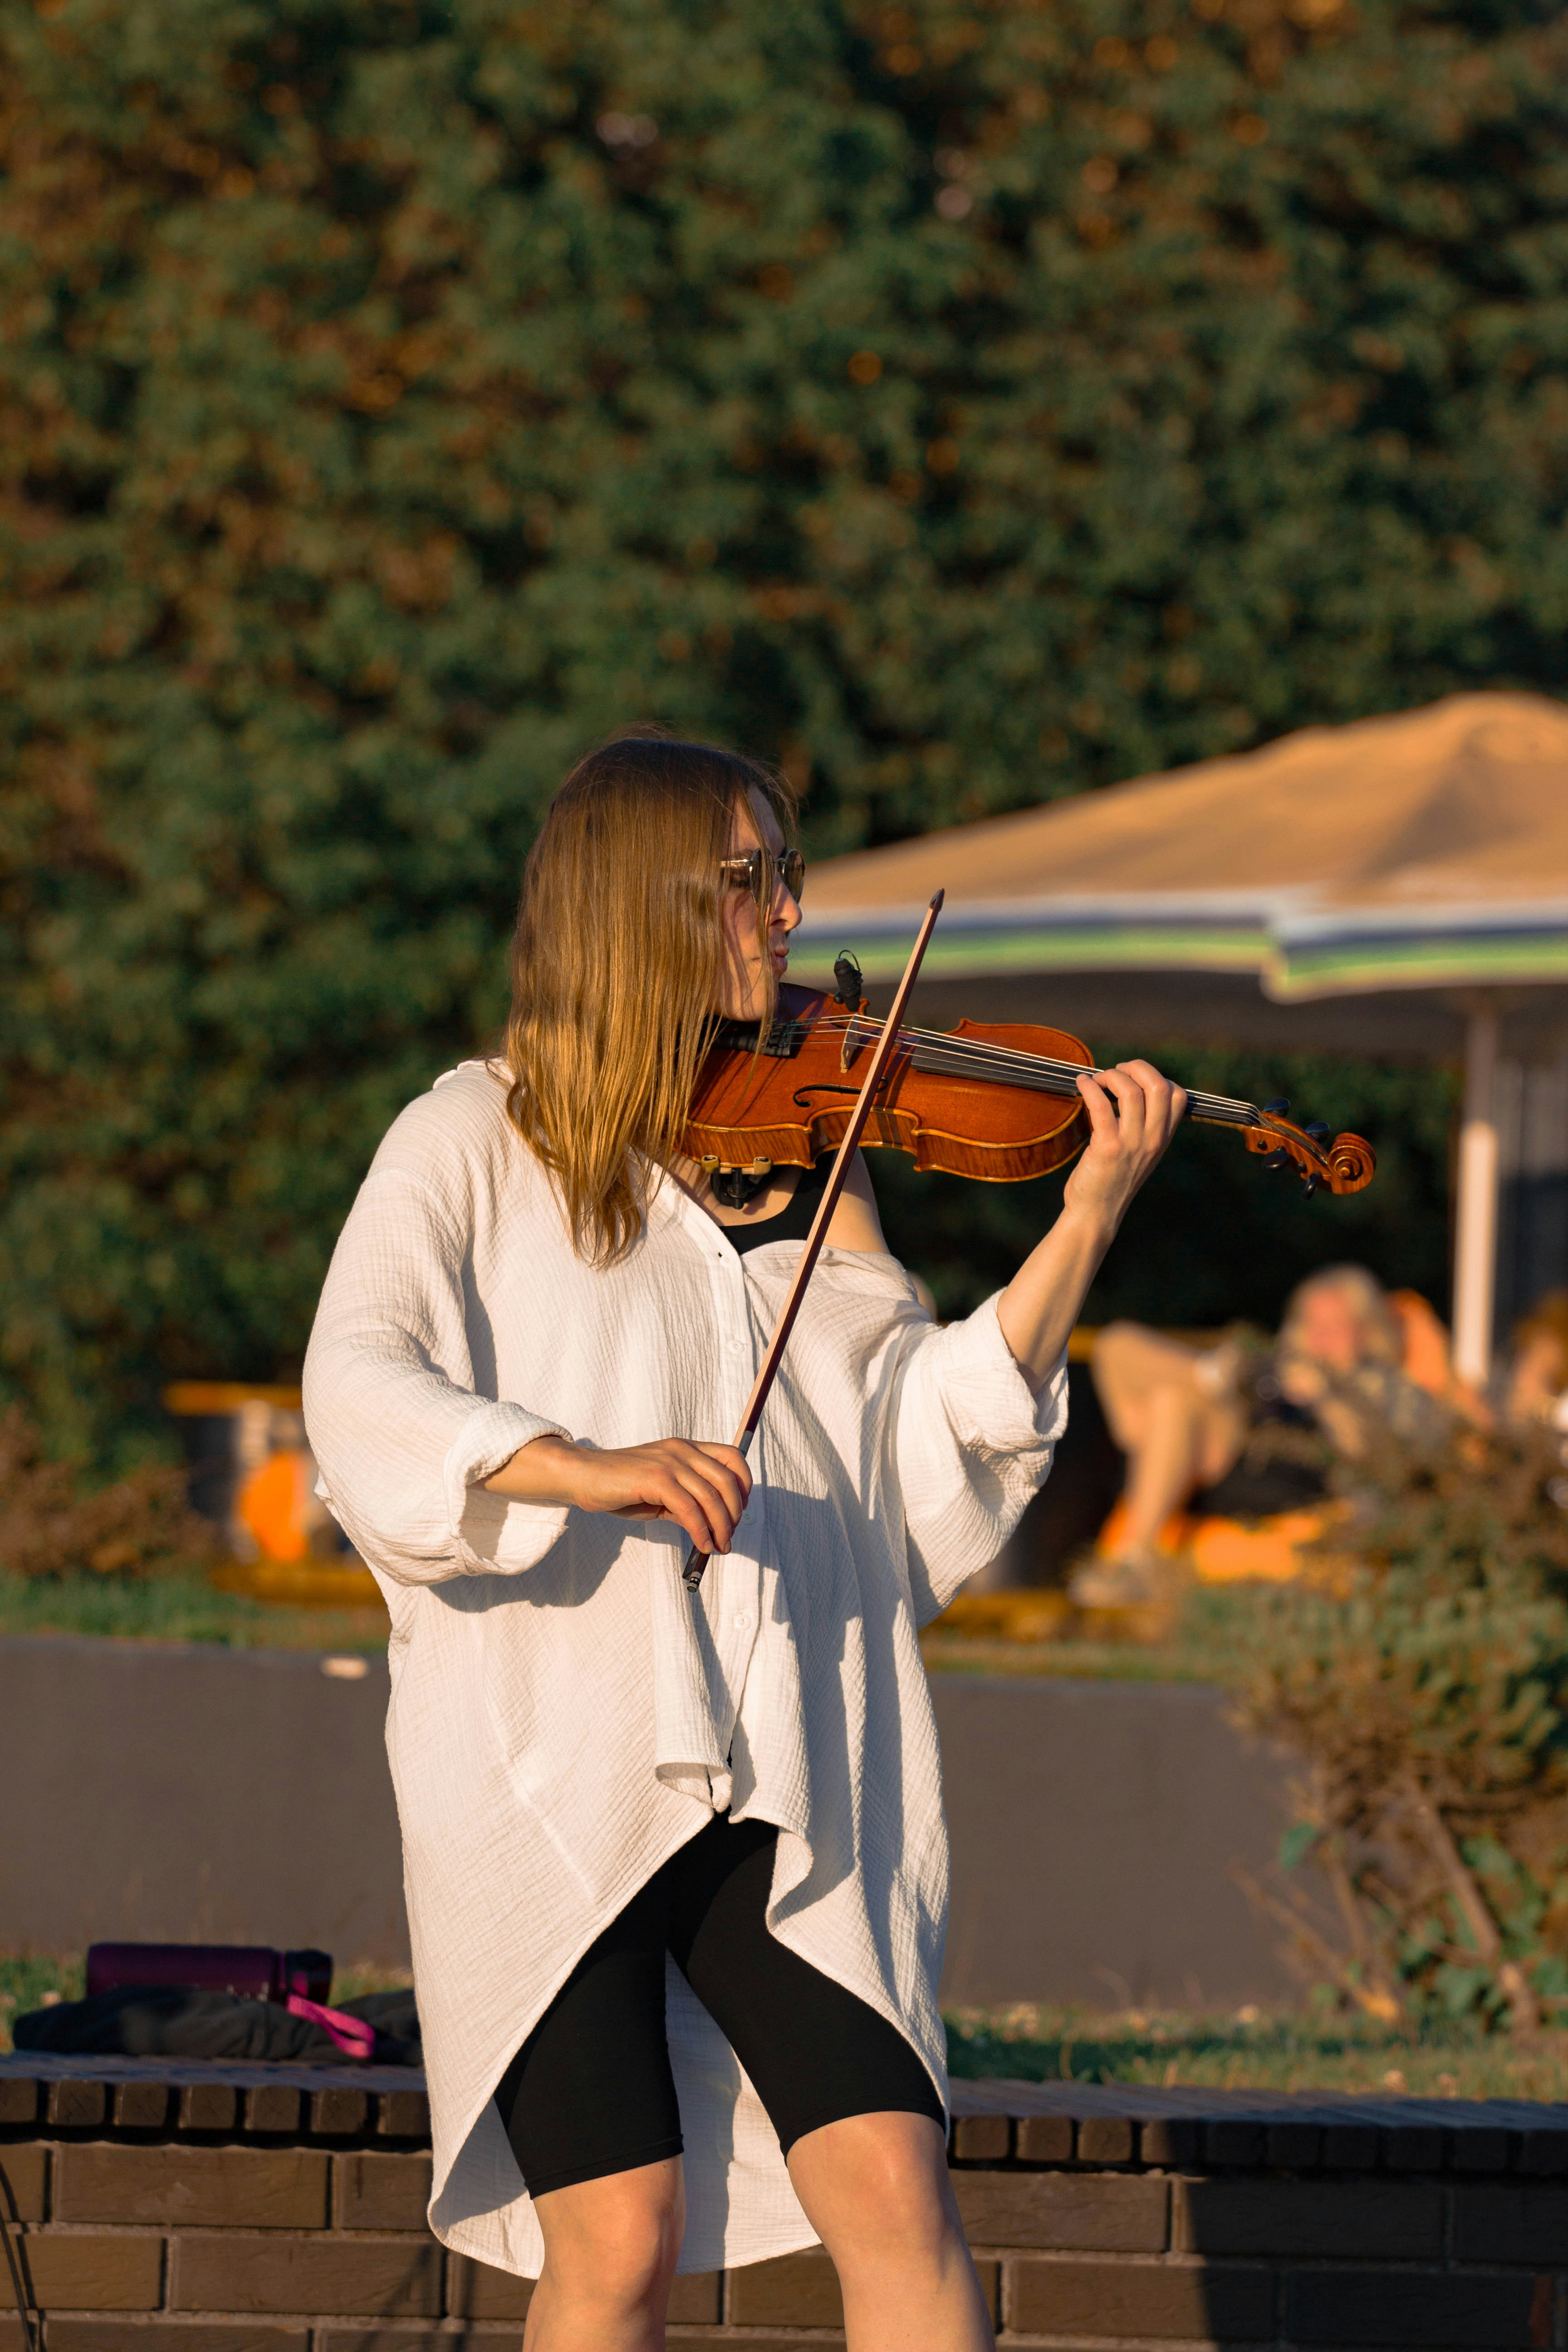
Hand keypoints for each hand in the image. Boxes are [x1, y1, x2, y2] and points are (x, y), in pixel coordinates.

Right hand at [484, 1432, 752, 1554]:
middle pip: (728, 1480)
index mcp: (686, 1448)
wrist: (583, 1476)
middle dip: (734, 1514)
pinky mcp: (656, 1478)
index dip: (744, 1486)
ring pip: (712, 1496)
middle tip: (728, 1539)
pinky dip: (700, 1530)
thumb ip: (686, 1503)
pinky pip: (690, 1508)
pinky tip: (701, 1544)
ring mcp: (669, 1461)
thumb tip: (711, 1526)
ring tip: (717, 1547)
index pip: (733, 1458)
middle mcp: (682, 1450)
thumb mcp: (661, 1492)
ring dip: (721, 1527)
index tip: (738, 1513)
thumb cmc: (620, 1486)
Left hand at [1062, 1060, 1186, 1234]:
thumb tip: (1131, 1090)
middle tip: (1117, 1071)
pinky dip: (1090, 1087)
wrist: (1096, 1213)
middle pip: (1158, 1086)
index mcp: (1162, 1138)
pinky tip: (1081, 1083)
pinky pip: (1101, 1105)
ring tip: (1097, 1079)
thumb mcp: (1140, 1153)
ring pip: (1130, 1091)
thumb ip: (1144, 1127)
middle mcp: (1152, 1139)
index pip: (1177, 1096)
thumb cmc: (1112, 1180)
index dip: (1158, 1076)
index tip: (1135, 1078)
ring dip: (1110, 1076)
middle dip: (1137, 1068)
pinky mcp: (1107, 1147)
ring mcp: (1131, 1143)